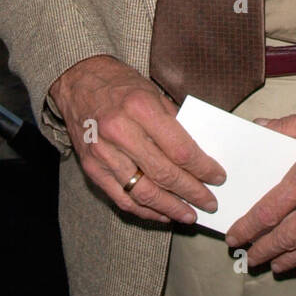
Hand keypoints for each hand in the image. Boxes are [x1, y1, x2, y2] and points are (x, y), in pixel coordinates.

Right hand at [49, 55, 225, 223]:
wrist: (77, 80)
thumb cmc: (119, 83)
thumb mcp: (153, 92)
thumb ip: (173, 123)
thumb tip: (198, 155)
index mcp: (141, 108)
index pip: (180, 149)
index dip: (202, 168)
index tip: (217, 177)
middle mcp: (120, 132)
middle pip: (164, 174)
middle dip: (192, 192)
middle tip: (209, 202)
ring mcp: (103, 153)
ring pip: (143, 192)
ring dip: (170, 208)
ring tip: (189, 215)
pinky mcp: (91, 168)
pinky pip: (121, 198)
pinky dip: (144, 210)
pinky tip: (162, 213)